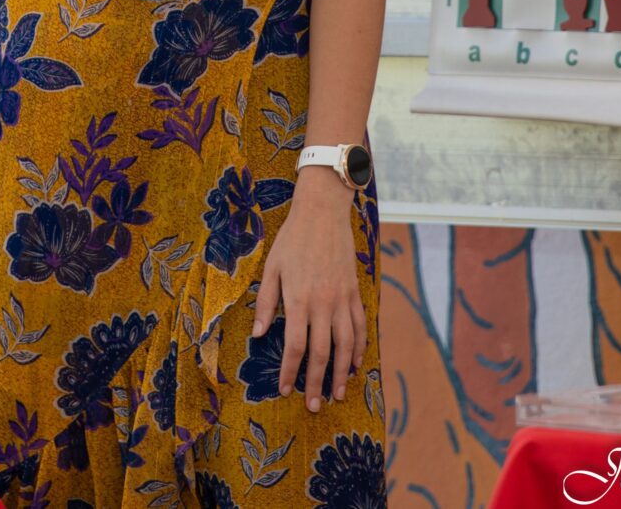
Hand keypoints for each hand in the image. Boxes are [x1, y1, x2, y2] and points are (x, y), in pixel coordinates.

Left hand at [253, 175, 363, 412]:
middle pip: (322, 353)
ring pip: (346, 346)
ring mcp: (343, 300)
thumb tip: (260, 334)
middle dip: (317, 382)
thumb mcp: (272, 268)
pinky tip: (355, 365)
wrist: (323, 214)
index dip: (291, 371)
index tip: (286, 389)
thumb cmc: (292, 240)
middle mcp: (323, 304)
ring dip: (342, 373)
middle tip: (314, 406)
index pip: (296, 346)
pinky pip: (360, 327)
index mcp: (299, 299)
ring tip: (337, 394)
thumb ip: (266, 302)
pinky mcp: (355, 293)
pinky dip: (359, 349)